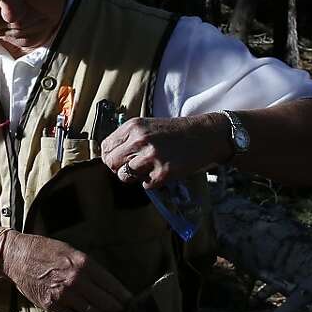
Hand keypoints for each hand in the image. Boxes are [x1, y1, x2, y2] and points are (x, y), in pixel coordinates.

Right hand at [3, 231, 130, 311]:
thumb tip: (108, 287)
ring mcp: (63, 295)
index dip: (125, 298)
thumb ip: (90, 269)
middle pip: (107, 304)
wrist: (17, 256)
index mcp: (84, 264)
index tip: (132, 305)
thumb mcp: (72, 252)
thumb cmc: (46, 250)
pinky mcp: (52, 306)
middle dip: (117, 311)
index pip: (113, 286)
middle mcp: (76, 280)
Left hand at [100, 114, 227, 189]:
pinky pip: (145, 185)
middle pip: (111, 163)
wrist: (205, 135)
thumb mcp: (148, 126)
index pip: (105, 147)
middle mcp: (140, 139)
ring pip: (124, 176)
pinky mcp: (163, 172)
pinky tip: (162, 172)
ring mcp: (151, 156)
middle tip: (132, 168)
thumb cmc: (175, 132)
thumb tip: (109, 156)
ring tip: (148, 170)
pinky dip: (152, 182)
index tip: (120, 159)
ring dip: (134, 177)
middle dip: (119, 168)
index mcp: (134, 126)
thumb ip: (129, 138)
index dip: (111, 156)